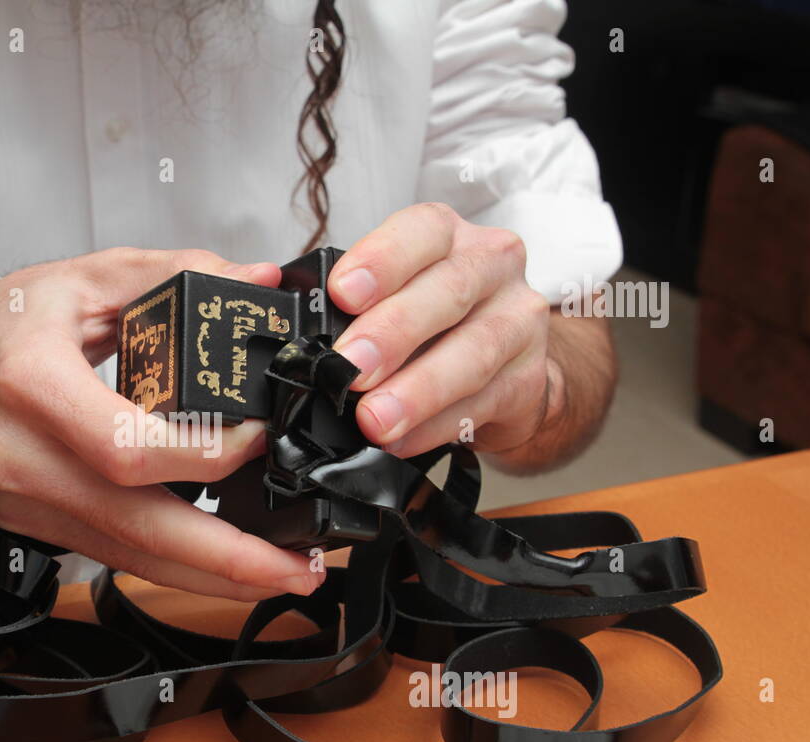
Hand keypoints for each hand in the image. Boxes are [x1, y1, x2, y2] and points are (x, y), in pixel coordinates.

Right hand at [0, 247, 325, 600]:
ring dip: (212, 574)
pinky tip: (226, 564)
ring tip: (282, 573)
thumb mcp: (90, 277)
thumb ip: (177, 273)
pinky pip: (113, 555)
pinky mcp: (35, 523)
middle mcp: (19, 456)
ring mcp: (23, 501)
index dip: (204, 456)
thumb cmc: (10, 322)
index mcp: (30, 383)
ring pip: (129, 557)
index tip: (261, 441)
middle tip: (298, 566)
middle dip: (226, 557)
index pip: (124, 447)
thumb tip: (258, 285)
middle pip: (135, 527)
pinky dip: (175, 565)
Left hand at [329, 203, 557, 461]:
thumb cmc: (431, 322)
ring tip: (373, 419)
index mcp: (447, 237)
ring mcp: (518, 322)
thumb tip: (281, 315)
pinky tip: (399, 441)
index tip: (342, 293)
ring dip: (416, 391)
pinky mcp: (528, 380)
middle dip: (393, 333)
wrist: (507, 364)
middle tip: (349, 369)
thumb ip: (347, 301)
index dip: (382, 260)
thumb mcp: (392, 292)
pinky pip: (481, 405)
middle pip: (448, 292)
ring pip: (472, 353)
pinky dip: (434, 427)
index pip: (420, 232)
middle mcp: (490, 267)